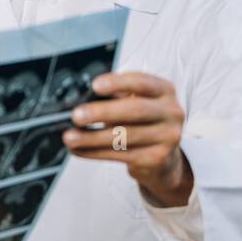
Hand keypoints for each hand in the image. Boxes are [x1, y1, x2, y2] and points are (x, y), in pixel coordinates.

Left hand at [63, 71, 193, 207]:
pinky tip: (78, 149)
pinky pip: (120, 155)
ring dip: (92, 137)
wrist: (163, 157)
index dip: (118, 83)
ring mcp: (168, 137)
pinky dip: (94, 152)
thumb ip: (115, 97)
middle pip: (135, 110)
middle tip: (76, 116)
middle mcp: (171, 112)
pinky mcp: (157, 158)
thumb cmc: (141, 122)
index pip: (142, 82)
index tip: (95, 86)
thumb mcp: (134, 102)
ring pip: (125, 136)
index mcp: (164, 90)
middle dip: (102, 112)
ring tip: (70, 137)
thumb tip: (80, 99)